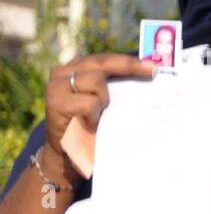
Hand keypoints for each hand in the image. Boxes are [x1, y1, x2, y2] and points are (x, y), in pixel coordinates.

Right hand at [42, 54, 156, 182]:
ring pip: (95, 81)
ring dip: (104, 99)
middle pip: (101, 63)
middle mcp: (63, 73)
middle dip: (128, 66)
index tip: (153, 65)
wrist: (66, 154)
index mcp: (76, 69)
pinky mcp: (55, 102)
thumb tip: (150, 77)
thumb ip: (115, 88)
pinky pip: (88, 102)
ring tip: (100, 114)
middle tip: (151, 71)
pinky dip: (94, 113)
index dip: (129, 61)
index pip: (105, 59)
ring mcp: (57, 86)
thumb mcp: (104, 104)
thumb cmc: (90, 127)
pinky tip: (90, 123)